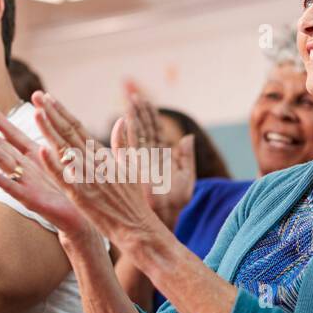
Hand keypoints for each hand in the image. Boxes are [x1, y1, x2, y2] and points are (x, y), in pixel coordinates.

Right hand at [0, 106, 89, 238]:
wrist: (81, 218)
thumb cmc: (71, 191)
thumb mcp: (63, 164)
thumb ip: (55, 147)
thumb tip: (52, 127)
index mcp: (36, 159)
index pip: (15, 137)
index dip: (2, 124)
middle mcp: (27, 170)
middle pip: (4, 147)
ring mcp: (26, 184)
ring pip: (4, 163)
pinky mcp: (31, 200)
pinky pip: (13, 188)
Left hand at [31, 92, 163, 251]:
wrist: (138, 228)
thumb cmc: (134, 201)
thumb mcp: (131, 167)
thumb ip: (124, 143)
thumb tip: (122, 120)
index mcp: (103, 155)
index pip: (78, 128)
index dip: (62, 112)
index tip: (49, 98)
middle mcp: (95, 163)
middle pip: (69, 133)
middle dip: (52, 114)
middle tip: (37, 96)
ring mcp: (88, 179)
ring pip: (65, 152)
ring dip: (50, 132)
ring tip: (36, 113)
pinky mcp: (83, 197)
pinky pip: (66, 179)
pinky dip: (54, 165)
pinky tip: (42, 151)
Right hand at [116, 91, 194, 226]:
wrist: (165, 216)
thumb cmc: (175, 202)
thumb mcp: (187, 177)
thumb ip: (186, 157)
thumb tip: (188, 137)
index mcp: (160, 157)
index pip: (154, 131)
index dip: (151, 116)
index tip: (147, 102)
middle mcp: (147, 156)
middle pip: (143, 129)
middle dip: (139, 112)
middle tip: (136, 96)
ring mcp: (139, 160)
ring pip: (135, 134)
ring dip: (133, 117)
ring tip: (132, 101)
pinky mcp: (133, 166)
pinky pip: (127, 145)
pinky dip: (125, 132)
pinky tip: (124, 119)